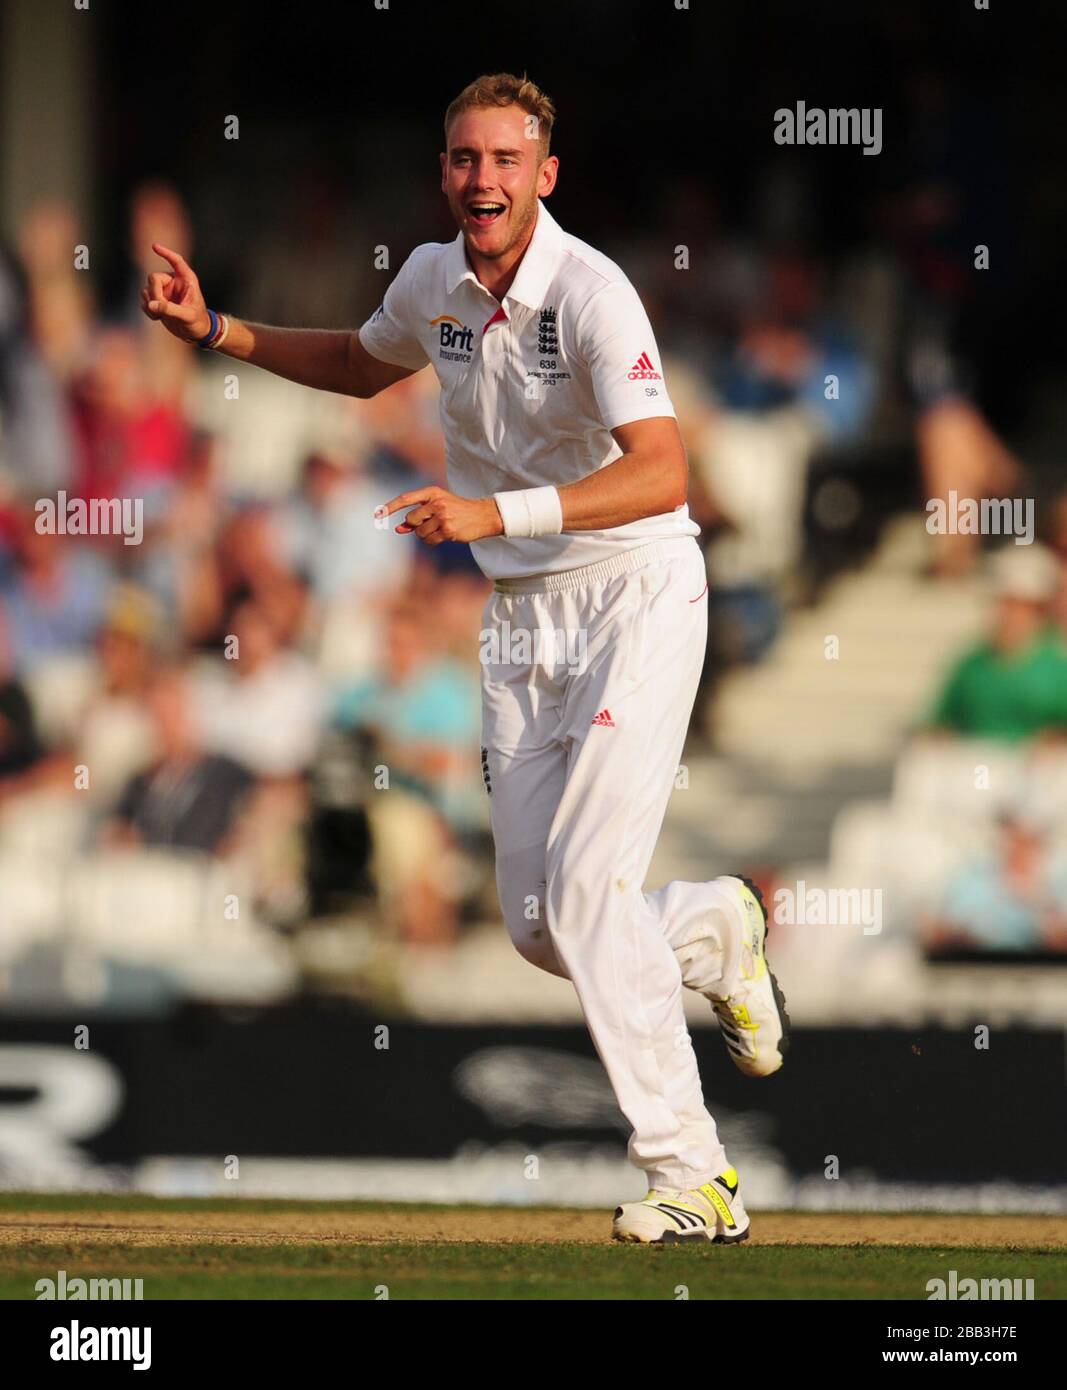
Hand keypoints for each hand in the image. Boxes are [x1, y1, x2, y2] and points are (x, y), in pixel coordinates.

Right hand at [140, 242, 210, 341]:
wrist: (195, 333)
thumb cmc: (197, 322)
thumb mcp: (187, 316)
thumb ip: (170, 309)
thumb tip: (150, 305)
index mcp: (186, 280)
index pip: (176, 261)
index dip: (166, 253)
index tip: (154, 246)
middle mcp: (173, 282)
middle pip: (153, 278)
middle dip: (155, 293)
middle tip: (161, 308)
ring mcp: (164, 290)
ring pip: (146, 289)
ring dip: (150, 304)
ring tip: (161, 316)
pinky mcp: (157, 300)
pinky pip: (144, 300)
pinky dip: (148, 310)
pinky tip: (157, 318)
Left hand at [377, 486, 503, 544]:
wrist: (481, 515)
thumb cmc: (456, 510)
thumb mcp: (437, 507)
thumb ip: (417, 516)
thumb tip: (398, 529)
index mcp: (432, 492)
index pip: (405, 499)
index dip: (390, 507)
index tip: (377, 515)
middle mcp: (437, 503)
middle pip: (411, 519)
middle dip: (416, 525)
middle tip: (431, 522)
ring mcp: (443, 517)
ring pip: (420, 532)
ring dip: (426, 534)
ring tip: (440, 528)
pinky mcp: (448, 530)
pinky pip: (429, 540)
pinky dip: (432, 540)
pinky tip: (444, 535)